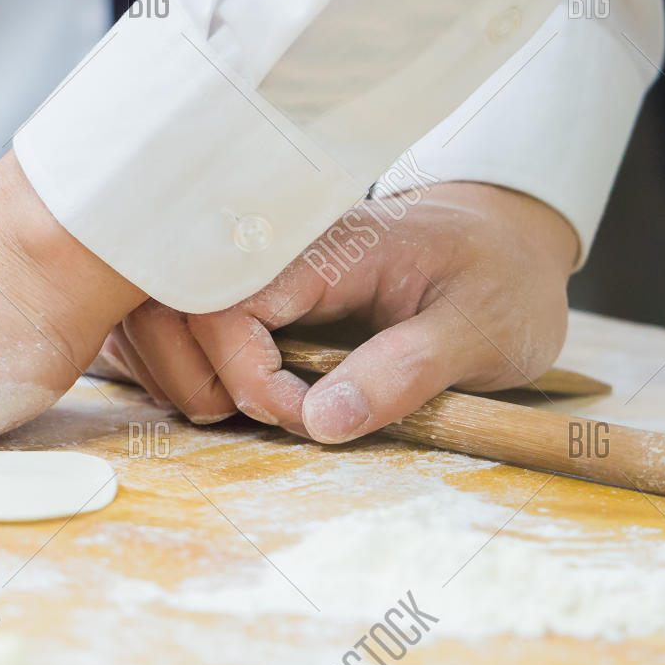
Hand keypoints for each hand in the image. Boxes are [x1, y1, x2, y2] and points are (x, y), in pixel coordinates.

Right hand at [100, 182, 575, 441]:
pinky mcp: (248, 286)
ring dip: (181, 375)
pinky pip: (174, 320)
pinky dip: (179, 365)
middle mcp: (275, 244)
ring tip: (251, 410)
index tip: (306, 417)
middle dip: (197, 379)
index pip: (231, 299)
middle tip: (268, 418)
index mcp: (328, 243)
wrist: (507, 244)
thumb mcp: (482, 328)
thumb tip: (325, 421)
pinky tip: (225, 394)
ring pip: (157, 312)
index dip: (249, 375)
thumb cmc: (499, 278)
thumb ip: (406, 369)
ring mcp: (254, 263)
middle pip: (168, 302)